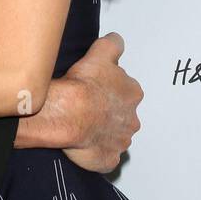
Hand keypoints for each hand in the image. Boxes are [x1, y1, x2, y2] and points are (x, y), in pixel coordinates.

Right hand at [59, 32, 142, 171]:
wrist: (68, 114)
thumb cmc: (84, 86)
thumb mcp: (99, 53)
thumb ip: (112, 45)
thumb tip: (117, 40)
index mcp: (132, 94)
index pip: (127, 91)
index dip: (111, 90)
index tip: (97, 90)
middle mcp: (131, 119)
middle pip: (123, 115)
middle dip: (110, 113)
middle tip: (89, 109)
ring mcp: (121, 141)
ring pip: (115, 136)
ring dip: (104, 133)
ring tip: (84, 127)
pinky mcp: (108, 159)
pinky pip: (106, 157)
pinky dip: (98, 153)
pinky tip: (85, 146)